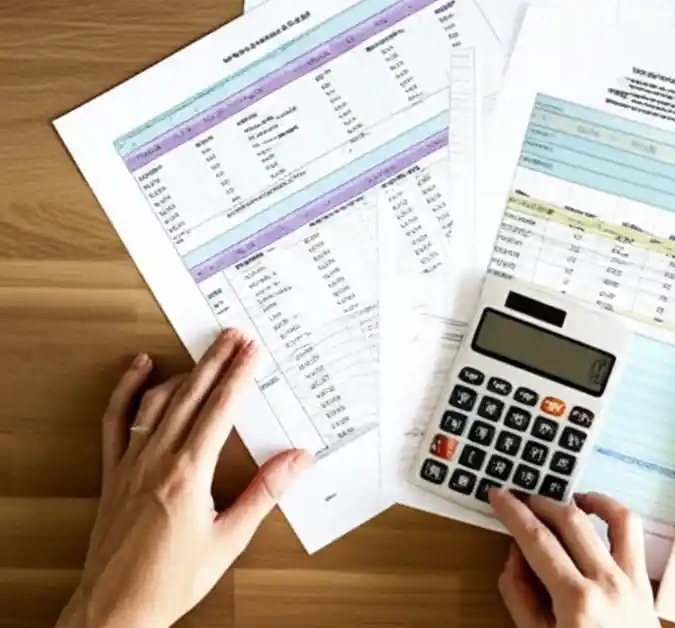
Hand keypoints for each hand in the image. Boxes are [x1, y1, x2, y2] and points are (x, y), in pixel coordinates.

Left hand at [57, 329, 312, 627]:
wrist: (118, 607)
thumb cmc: (171, 580)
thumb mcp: (230, 539)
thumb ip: (264, 493)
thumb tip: (297, 460)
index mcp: (188, 474)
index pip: (220, 411)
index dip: (239, 376)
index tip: (252, 352)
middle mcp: (157, 460)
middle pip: (191, 396)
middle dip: (216, 361)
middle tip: (234, 335)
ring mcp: (131, 463)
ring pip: (158, 402)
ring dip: (184, 372)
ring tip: (204, 351)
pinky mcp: (114, 474)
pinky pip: (116, 421)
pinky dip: (126, 391)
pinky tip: (139, 370)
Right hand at [490, 489, 660, 627]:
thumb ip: (520, 597)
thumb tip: (514, 555)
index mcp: (575, 601)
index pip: (537, 541)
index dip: (514, 513)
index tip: (499, 495)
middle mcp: (606, 582)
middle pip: (570, 522)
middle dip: (540, 504)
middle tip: (521, 499)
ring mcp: (631, 579)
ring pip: (612, 518)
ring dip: (583, 501)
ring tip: (561, 500)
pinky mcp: (645, 582)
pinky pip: (633, 535)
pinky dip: (615, 513)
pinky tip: (597, 512)